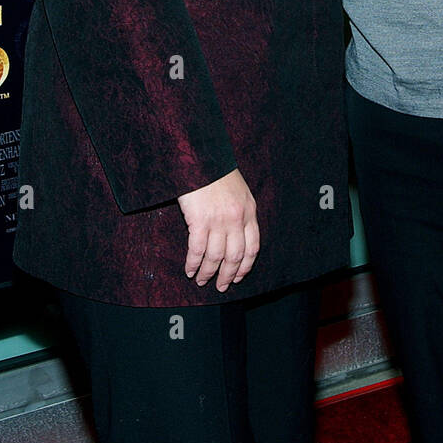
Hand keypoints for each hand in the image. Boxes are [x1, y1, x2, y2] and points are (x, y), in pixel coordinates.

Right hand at [177, 168, 259, 291]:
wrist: (201, 155)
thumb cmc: (216, 171)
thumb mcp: (239, 191)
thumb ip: (241, 212)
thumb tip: (236, 235)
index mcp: (249, 211)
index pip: (252, 247)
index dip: (245, 266)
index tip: (238, 277)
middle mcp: (237, 218)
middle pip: (235, 256)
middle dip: (228, 275)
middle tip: (221, 287)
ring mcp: (219, 220)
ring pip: (216, 257)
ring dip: (208, 273)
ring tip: (201, 280)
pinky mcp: (200, 220)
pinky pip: (198, 249)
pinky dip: (193, 263)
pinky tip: (189, 269)